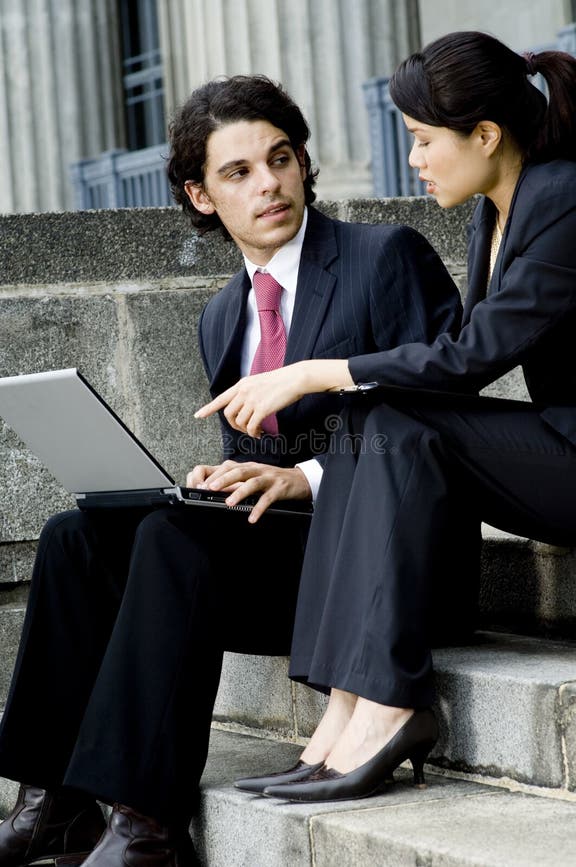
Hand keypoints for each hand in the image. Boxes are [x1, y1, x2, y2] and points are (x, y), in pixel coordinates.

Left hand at [187, 460, 311, 522]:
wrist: (299, 480)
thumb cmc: (273, 480)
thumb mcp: (253, 477)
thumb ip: (237, 482)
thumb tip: (217, 490)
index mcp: (249, 467)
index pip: (228, 466)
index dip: (215, 474)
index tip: (202, 484)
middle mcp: (257, 470)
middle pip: (239, 471)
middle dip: (223, 479)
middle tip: (211, 488)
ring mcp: (269, 478)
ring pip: (252, 482)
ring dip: (240, 492)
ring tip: (229, 502)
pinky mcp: (279, 489)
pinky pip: (268, 498)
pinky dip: (259, 508)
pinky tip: (252, 518)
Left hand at [194, 359, 352, 436]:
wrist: (296, 378)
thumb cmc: (282, 381)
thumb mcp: (260, 382)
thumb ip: (250, 392)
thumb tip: (245, 406)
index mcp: (242, 384)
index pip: (221, 398)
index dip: (209, 408)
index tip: (198, 415)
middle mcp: (244, 391)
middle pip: (228, 414)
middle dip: (234, 425)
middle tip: (244, 429)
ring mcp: (252, 400)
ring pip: (240, 422)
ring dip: (246, 430)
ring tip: (255, 432)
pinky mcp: (262, 408)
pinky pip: (251, 426)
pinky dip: (254, 433)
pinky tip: (260, 434)